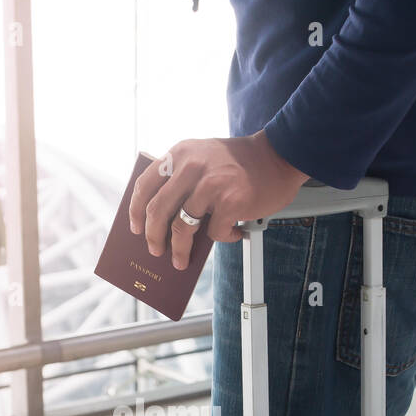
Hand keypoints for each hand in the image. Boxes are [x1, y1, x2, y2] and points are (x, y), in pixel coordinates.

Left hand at [128, 130, 310, 269]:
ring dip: (179, 250)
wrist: (280, 156)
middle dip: (153, 237)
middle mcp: (191, 166)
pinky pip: (215, 232)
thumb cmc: (240, 162)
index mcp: (180, 154)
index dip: (136, 210)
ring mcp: (210, 184)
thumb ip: (183, 179)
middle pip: (158, 210)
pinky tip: (231, 233)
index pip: (145, 184)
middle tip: (155, 251)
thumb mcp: (204, 156)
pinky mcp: (230, 201)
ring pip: (182, 227)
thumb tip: (163, 222)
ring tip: (181, 261)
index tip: (135, 228)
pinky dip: (222, 238)